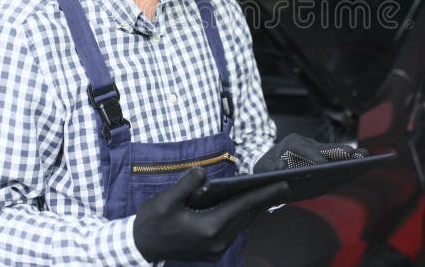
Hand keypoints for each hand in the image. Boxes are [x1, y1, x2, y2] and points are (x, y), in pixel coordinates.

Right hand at [133, 167, 290, 261]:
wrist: (140, 246)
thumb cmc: (152, 221)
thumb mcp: (167, 200)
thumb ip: (187, 184)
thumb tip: (203, 172)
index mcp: (209, 227)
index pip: (244, 206)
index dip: (264, 193)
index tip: (283, 184)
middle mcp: (217, 241)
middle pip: (247, 216)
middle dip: (264, 199)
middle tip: (282, 183)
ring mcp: (216, 249)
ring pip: (242, 224)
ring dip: (253, 209)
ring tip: (267, 192)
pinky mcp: (212, 252)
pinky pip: (233, 231)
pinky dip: (241, 217)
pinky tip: (245, 206)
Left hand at [254, 133, 369, 172]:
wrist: (268, 166)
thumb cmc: (265, 170)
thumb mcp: (262, 170)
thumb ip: (270, 169)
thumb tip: (283, 165)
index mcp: (291, 142)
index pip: (305, 149)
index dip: (314, 158)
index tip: (322, 166)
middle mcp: (305, 141)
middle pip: (325, 147)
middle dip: (339, 152)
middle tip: (356, 154)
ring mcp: (315, 147)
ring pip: (333, 150)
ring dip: (348, 154)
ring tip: (365, 157)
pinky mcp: (321, 154)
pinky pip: (334, 157)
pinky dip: (346, 160)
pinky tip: (360, 165)